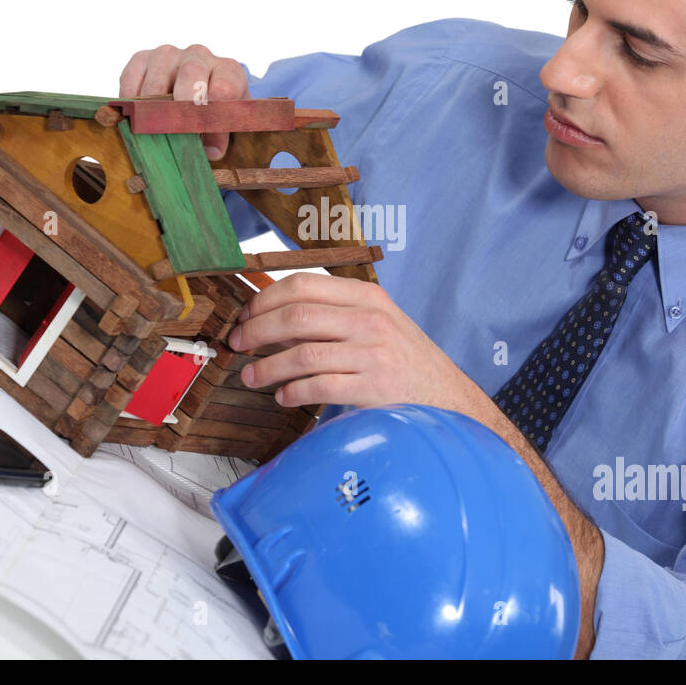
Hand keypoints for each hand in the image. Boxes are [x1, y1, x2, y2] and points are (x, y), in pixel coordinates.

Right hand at [118, 43, 247, 159]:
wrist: (193, 91)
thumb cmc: (213, 111)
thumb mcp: (225, 123)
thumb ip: (221, 135)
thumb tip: (211, 151)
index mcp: (228, 70)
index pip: (225, 88)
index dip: (214, 117)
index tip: (208, 141)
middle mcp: (199, 55)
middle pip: (191, 74)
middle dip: (182, 107)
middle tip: (175, 132)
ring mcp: (168, 55)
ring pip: (156, 82)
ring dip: (152, 111)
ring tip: (151, 134)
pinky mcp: (142, 59)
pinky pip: (131, 80)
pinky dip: (131, 103)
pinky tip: (135, 119)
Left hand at [226, 272, 492, 421]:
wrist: (448, 398)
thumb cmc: (405, 362)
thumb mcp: (375, 325)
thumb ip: (331, 318)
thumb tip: (271, 320)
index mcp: (368, 297)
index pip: (303, 285)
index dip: (264, 300)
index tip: (245, 316)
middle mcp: (371, 320)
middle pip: (297, 316)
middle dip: (256, 330)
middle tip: (237, 344)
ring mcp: (375, 354)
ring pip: (303, 354)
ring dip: (267, 367)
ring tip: (251, 376)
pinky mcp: (375, 388)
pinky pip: (319, 387)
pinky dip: (293, 392)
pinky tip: (284, 397)